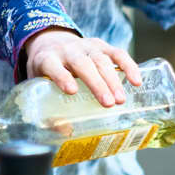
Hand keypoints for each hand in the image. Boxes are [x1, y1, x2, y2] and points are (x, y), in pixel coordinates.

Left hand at [24, 28, 140, 106]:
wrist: (51, 42)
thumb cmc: (46, 71)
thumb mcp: (38, 86)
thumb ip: (48, 108)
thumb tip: (66, 132)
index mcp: (47, 59)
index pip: (52, 65)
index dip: (62, 76)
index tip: (72, 91)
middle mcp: (67, 50)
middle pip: (82, 64)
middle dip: (96, 83)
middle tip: (108, 103)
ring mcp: (85, 46)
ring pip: (101, 59)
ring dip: (112, 80)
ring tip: (120, 100)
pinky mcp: (101, 46)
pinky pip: (117, 53)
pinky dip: (128, 66)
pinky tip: (136, 81)